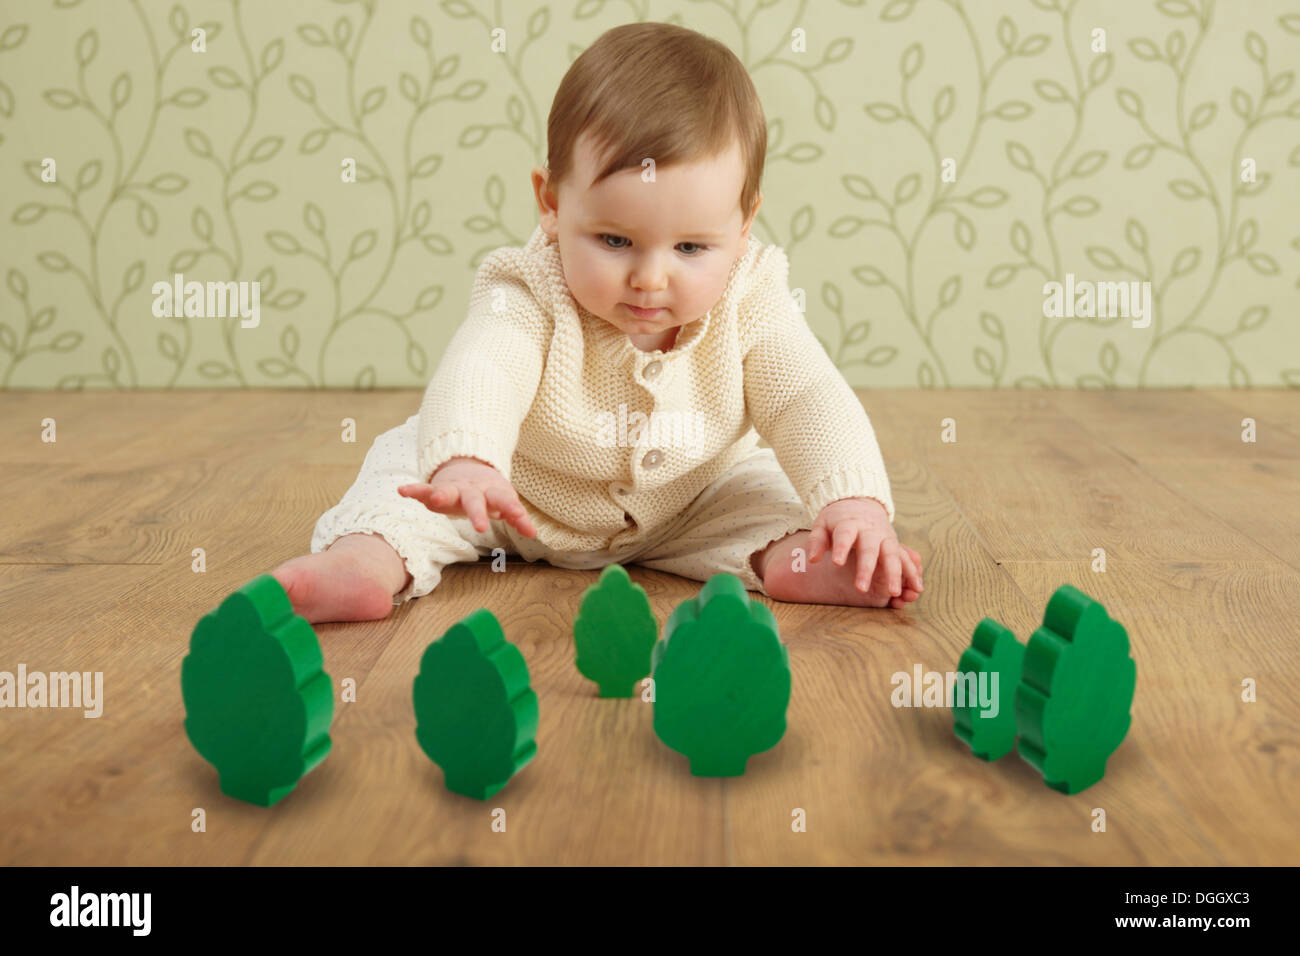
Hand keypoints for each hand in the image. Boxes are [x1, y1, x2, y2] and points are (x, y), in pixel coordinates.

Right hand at [398, 457, 537, 537]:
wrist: (468, 469)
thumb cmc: (488, 493)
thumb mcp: (504, 502)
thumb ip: (516, 516)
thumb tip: (534, 533)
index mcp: (492, 493)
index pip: (505, 502)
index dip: (514, 513)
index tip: (525, 527)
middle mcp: (473, 490)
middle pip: (475, 500)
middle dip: (478, 513)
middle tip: (481, 527)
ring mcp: (454, 488)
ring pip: (447, 491)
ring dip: (442, 495)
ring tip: (435, 499)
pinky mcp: (436, 489)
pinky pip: (424, 489)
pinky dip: (414, 490)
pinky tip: (402, 491)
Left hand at [807, 497, 923, 607]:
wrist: (860, 503)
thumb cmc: (837, 519)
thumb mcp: (822, 524)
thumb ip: (817, 541)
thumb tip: (813, 559)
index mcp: (849, 524)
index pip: (845, 535)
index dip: (842, 548)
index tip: (837, 563)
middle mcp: (870, 531)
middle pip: (870, 549)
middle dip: (866, 568)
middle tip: (860, 589)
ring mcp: (885, 537)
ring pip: (892, 554)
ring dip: (894, 574)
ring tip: (894, 593)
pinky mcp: (895, 544)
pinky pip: (906, 558)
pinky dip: (913, 572)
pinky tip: (917, 588)